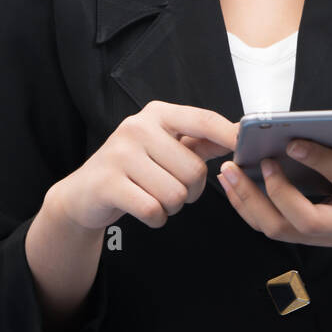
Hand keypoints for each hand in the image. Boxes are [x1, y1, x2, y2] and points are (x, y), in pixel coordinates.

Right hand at [55, 100, 238, 231]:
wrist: (84, 194)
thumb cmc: (133, 169)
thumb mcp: (164, 147)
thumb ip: (199, 140)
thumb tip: (238, 134)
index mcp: (157, 114)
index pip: (204, 120)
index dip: (230, 136)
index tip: (247, 148)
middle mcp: (137, 127)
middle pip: (194, 170)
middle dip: (191, 191)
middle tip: (172, 189)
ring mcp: (120, 154)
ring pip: (176, 194)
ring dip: (172, 206)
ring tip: (154, 197)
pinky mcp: (108, 183)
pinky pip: (154, 210)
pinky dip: (156, 218)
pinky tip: (144, 210)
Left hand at [216, 132, 331, 247]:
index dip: (317, 158)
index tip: (292, 141)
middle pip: (304, 218)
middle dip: (278, 191)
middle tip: (261, 161)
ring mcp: (319, 237)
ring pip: (278, 229)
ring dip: (249, 201)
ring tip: (230, 171)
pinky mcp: (300, 237)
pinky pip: (268, 227)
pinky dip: (245, 206)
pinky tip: (232, 183)